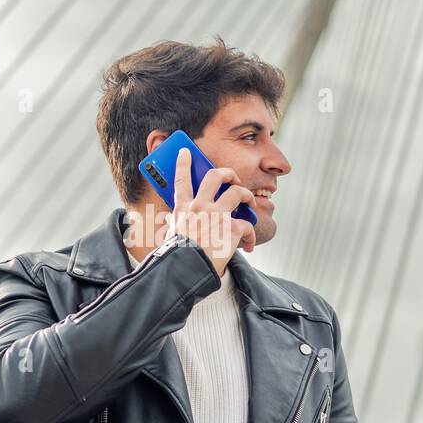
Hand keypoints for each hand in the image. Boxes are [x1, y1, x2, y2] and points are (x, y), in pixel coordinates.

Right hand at [170, 146, 256, 276]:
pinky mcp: (231, 227)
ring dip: (247, 196)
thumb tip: (174, 223)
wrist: (188, 270)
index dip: (183, 163)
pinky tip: (248, 244)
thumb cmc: (179, 257)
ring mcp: (216, 214)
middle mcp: (199, 206)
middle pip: (215, 176)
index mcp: (183, 209)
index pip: (181, 180)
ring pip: (237, 191)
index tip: (185, 152)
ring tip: (250, 204)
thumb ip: (177, 224)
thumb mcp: (172, 236)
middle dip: (228, 173)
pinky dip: (250, 235)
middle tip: (233, 178)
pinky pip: (247, 224)